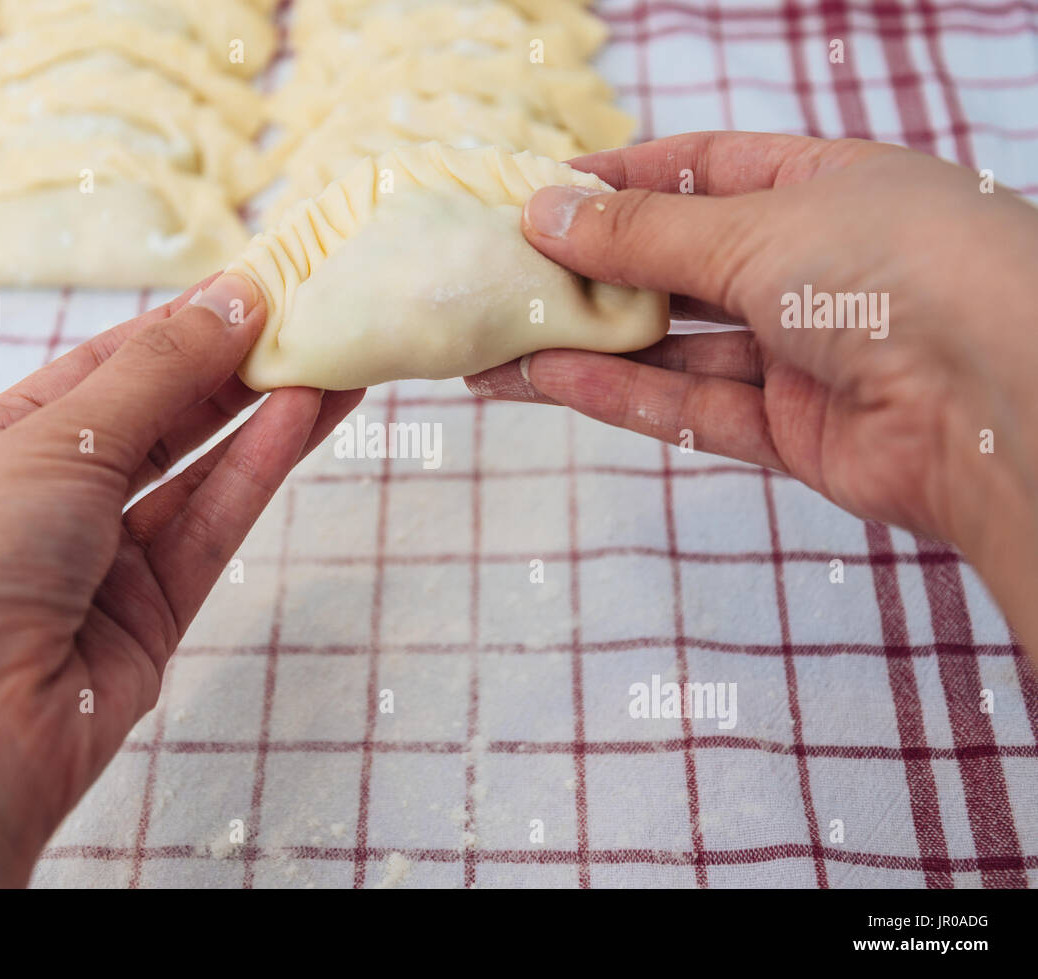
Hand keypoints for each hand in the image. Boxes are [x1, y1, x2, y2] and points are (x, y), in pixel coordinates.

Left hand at [0, 274, 363, 885]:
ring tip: (331, 360)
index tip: (254, 284)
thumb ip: (157, 373)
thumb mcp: (56, 440)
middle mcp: (51, 498)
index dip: (180, 324)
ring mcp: (103, 561)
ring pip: (197, 473)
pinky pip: (210, 527)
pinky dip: (255, 471)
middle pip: (159, 417)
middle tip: (309, 317)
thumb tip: (233, 299)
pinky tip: (302, 417)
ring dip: (261, 416)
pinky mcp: (151, 617)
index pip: (104, 366)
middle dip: (232, 366)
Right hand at [468, 132, 1037, 652]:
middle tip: (502, 279)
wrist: (1000, 403)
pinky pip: (693, 408)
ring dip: (587, 347)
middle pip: (678, 265)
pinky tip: (547, 381)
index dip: (618, 182)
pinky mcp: (795, 431)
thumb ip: (644, 234)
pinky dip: (622, 396)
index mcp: (824, 187)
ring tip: (495, 346)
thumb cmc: (899, 270)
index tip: (538, 195)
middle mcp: (814, 266)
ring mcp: (805, 352)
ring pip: (675, 348)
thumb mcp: (757, 227)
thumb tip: (545, 212)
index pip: (702, 170)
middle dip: (589, 274)